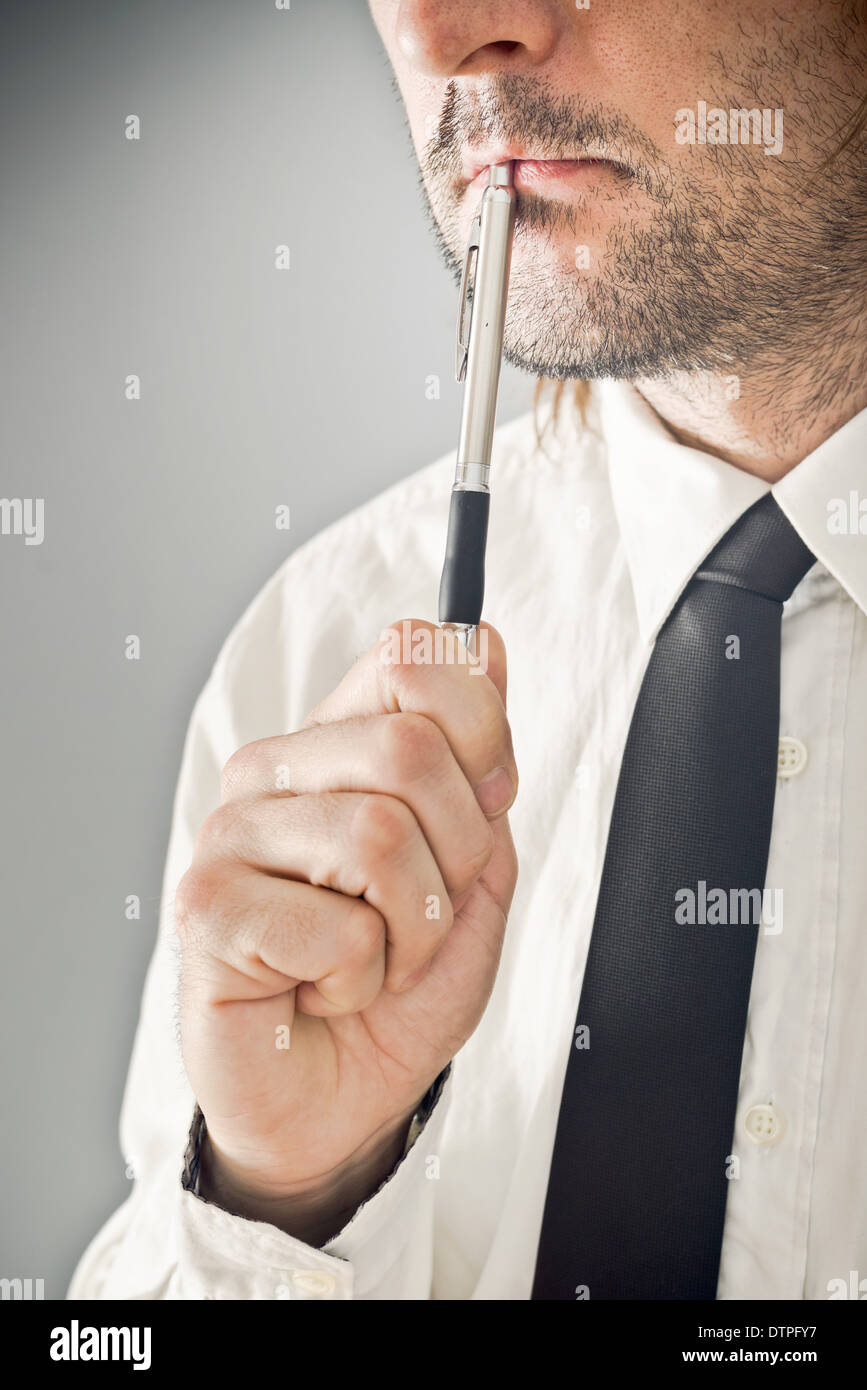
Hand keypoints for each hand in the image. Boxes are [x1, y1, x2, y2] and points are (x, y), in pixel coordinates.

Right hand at [176, 620, 517, 1237]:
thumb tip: (480, 639)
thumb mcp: (473, 864)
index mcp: (337, 741)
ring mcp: (232, 833)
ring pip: (379, 836)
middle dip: (458, 852)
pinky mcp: (207, 907)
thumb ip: (478, 759)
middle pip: (409, 745)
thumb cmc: (400, 981)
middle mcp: (275, 769)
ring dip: (414, 927)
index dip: (482, 732)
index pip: (411, 656)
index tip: (487, 805)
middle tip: (424, 912)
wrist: (344, 1095)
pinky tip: (325, 987)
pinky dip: (363, 977)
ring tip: (375, 956)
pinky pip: (339, 928)